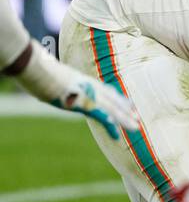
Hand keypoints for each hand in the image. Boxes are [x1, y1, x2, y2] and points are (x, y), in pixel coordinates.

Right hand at [15, 46, 138, 139]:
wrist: (38, 69)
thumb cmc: (38, 68)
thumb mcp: (50, 70)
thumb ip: (55, 74)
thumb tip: (46, 73)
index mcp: (83, 79)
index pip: (104, 89)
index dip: (116, 97)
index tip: (127, 102)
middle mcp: (89, 87)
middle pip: (112, 99)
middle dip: (124, 109)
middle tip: (136, 117)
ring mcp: (88, 94)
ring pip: (112, 109)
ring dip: (124, 119)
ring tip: (136, 128)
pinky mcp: (83, 103)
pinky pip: (100, 116)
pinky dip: (109, 124)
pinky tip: (116, 133)